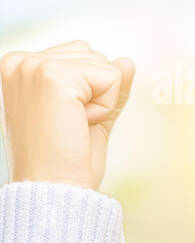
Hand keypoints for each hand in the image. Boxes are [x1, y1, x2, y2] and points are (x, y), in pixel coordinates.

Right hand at [0, 40, 134, 190]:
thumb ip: (106, 85)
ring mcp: (33, 66)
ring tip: (73, 124)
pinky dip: (106, 106)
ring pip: (104, 64)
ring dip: (101, 100)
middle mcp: (19, 60)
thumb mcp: (90, 114)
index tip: (64, 120)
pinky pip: (111, 78)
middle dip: (95, 93)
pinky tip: (80, 123)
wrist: (54, 189)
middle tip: (70, 125)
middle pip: (94, 55)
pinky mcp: (53, 76)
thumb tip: (126, 61)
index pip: (80, 54)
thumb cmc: (66, 160)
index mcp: (20, 67)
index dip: (88, 92)